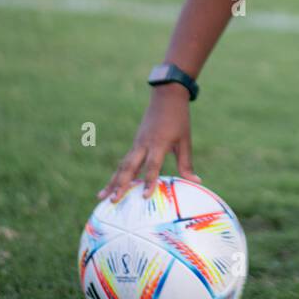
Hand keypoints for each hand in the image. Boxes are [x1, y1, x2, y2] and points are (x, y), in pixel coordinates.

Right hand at [97, 84, 200, 201]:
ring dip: (113, 181)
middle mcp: (144, 144)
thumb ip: (186, 163)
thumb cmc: (178, 119)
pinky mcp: (135, 144)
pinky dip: (118, 174)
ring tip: (101, 197)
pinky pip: (125, 162)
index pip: (153, 165)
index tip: (144, 196)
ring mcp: (137, 144)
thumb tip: (196, 182)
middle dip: (120, 184)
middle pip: (129, 167)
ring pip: (123, 165)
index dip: (149, 181)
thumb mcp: (185, 140)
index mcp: (159, 143)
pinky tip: (111, 185)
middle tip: (113, 200)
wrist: (166, 97)